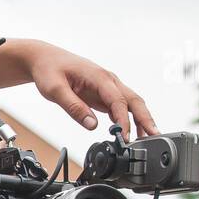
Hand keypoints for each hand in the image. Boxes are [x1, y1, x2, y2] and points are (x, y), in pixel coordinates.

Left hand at [22, 40, 158, 138]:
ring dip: (140, 120)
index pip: (119, 101)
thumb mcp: (55, 90)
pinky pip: (120, 106)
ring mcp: (107, 86)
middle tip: (154, 137)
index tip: (126, 137)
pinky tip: (130, 132)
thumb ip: (74, 107)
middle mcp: (108, 80)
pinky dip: (128, 119)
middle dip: (146, 119)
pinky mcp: (103, 93)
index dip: (125, 120)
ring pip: (130, 103)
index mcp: (99, 77)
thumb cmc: (49, 70)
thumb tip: (91, 125)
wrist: (44, 59)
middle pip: (134, 100)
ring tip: (147, 139)